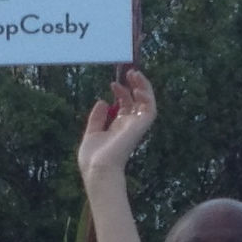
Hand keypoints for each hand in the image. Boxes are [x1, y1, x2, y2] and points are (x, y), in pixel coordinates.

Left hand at [75, 67, 156, 184]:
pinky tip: (137, 88)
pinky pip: (150, 110)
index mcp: (118, 127)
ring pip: (147, 103)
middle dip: (134, 85)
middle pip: (137, 101)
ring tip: (134, 73)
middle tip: (128, 72)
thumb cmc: (93, 158)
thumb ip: (97, 118)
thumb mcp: (91, 133)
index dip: (121, 92)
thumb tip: (103, 101)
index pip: (125, 105)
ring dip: (143, 87)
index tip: (112, 83)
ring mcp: (135, 126)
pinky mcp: (140, 127)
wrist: (98, 169)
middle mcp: (129, 125)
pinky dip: (147, 97)